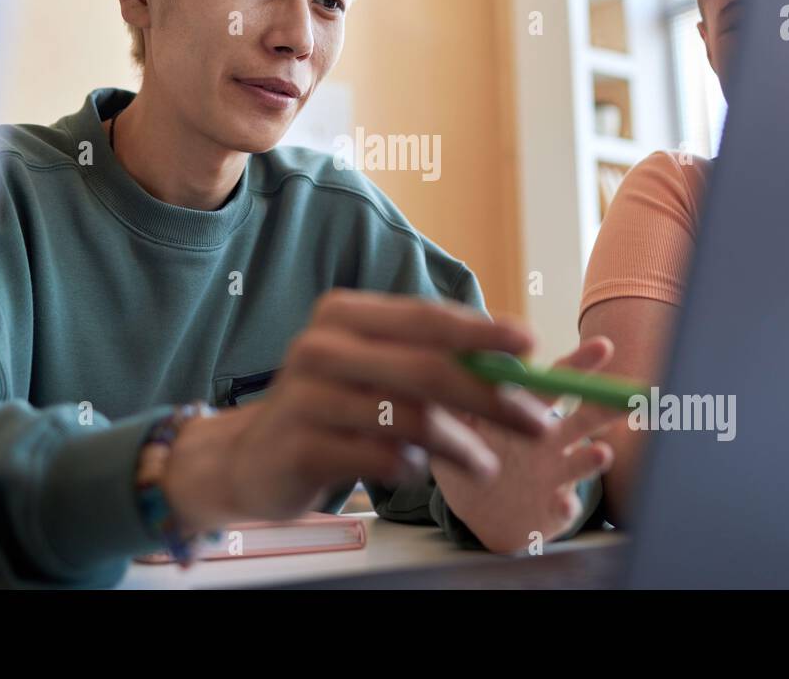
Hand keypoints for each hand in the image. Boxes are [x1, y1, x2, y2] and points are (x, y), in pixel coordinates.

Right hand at [160, 289, 551, 531]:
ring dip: (461, 445)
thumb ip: (430, 357)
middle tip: (537, 422)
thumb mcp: (375, 369)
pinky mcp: (299, 445)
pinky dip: (409, 468)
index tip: (531, 345)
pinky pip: (378, 458)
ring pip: (408, 418)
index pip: (427, 318)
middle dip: (491, 396)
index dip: (484, 332)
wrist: (251, 457)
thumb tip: (515, 356)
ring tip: (487, 465)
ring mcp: (306, 395)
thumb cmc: (333, 407)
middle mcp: (322, 345)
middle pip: (427, 368)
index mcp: (346, 314)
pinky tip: (414, 473)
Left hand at [431, 336, 619, 553]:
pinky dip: (565, 505)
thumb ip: (460, 397)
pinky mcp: (554, 512)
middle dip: (606, 403)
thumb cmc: (474, 455)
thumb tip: (457, 362)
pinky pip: (563, 508)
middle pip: (585, 417)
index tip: (605, 347)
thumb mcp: (459, 426)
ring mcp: (557, 477)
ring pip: (582, 462)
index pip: (558, 382)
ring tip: (601, 454)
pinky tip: (563, 502)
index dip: (580, 365)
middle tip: (634, 392)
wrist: (481, 512)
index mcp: (532, 414)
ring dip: (592, 459)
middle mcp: (553, 442)